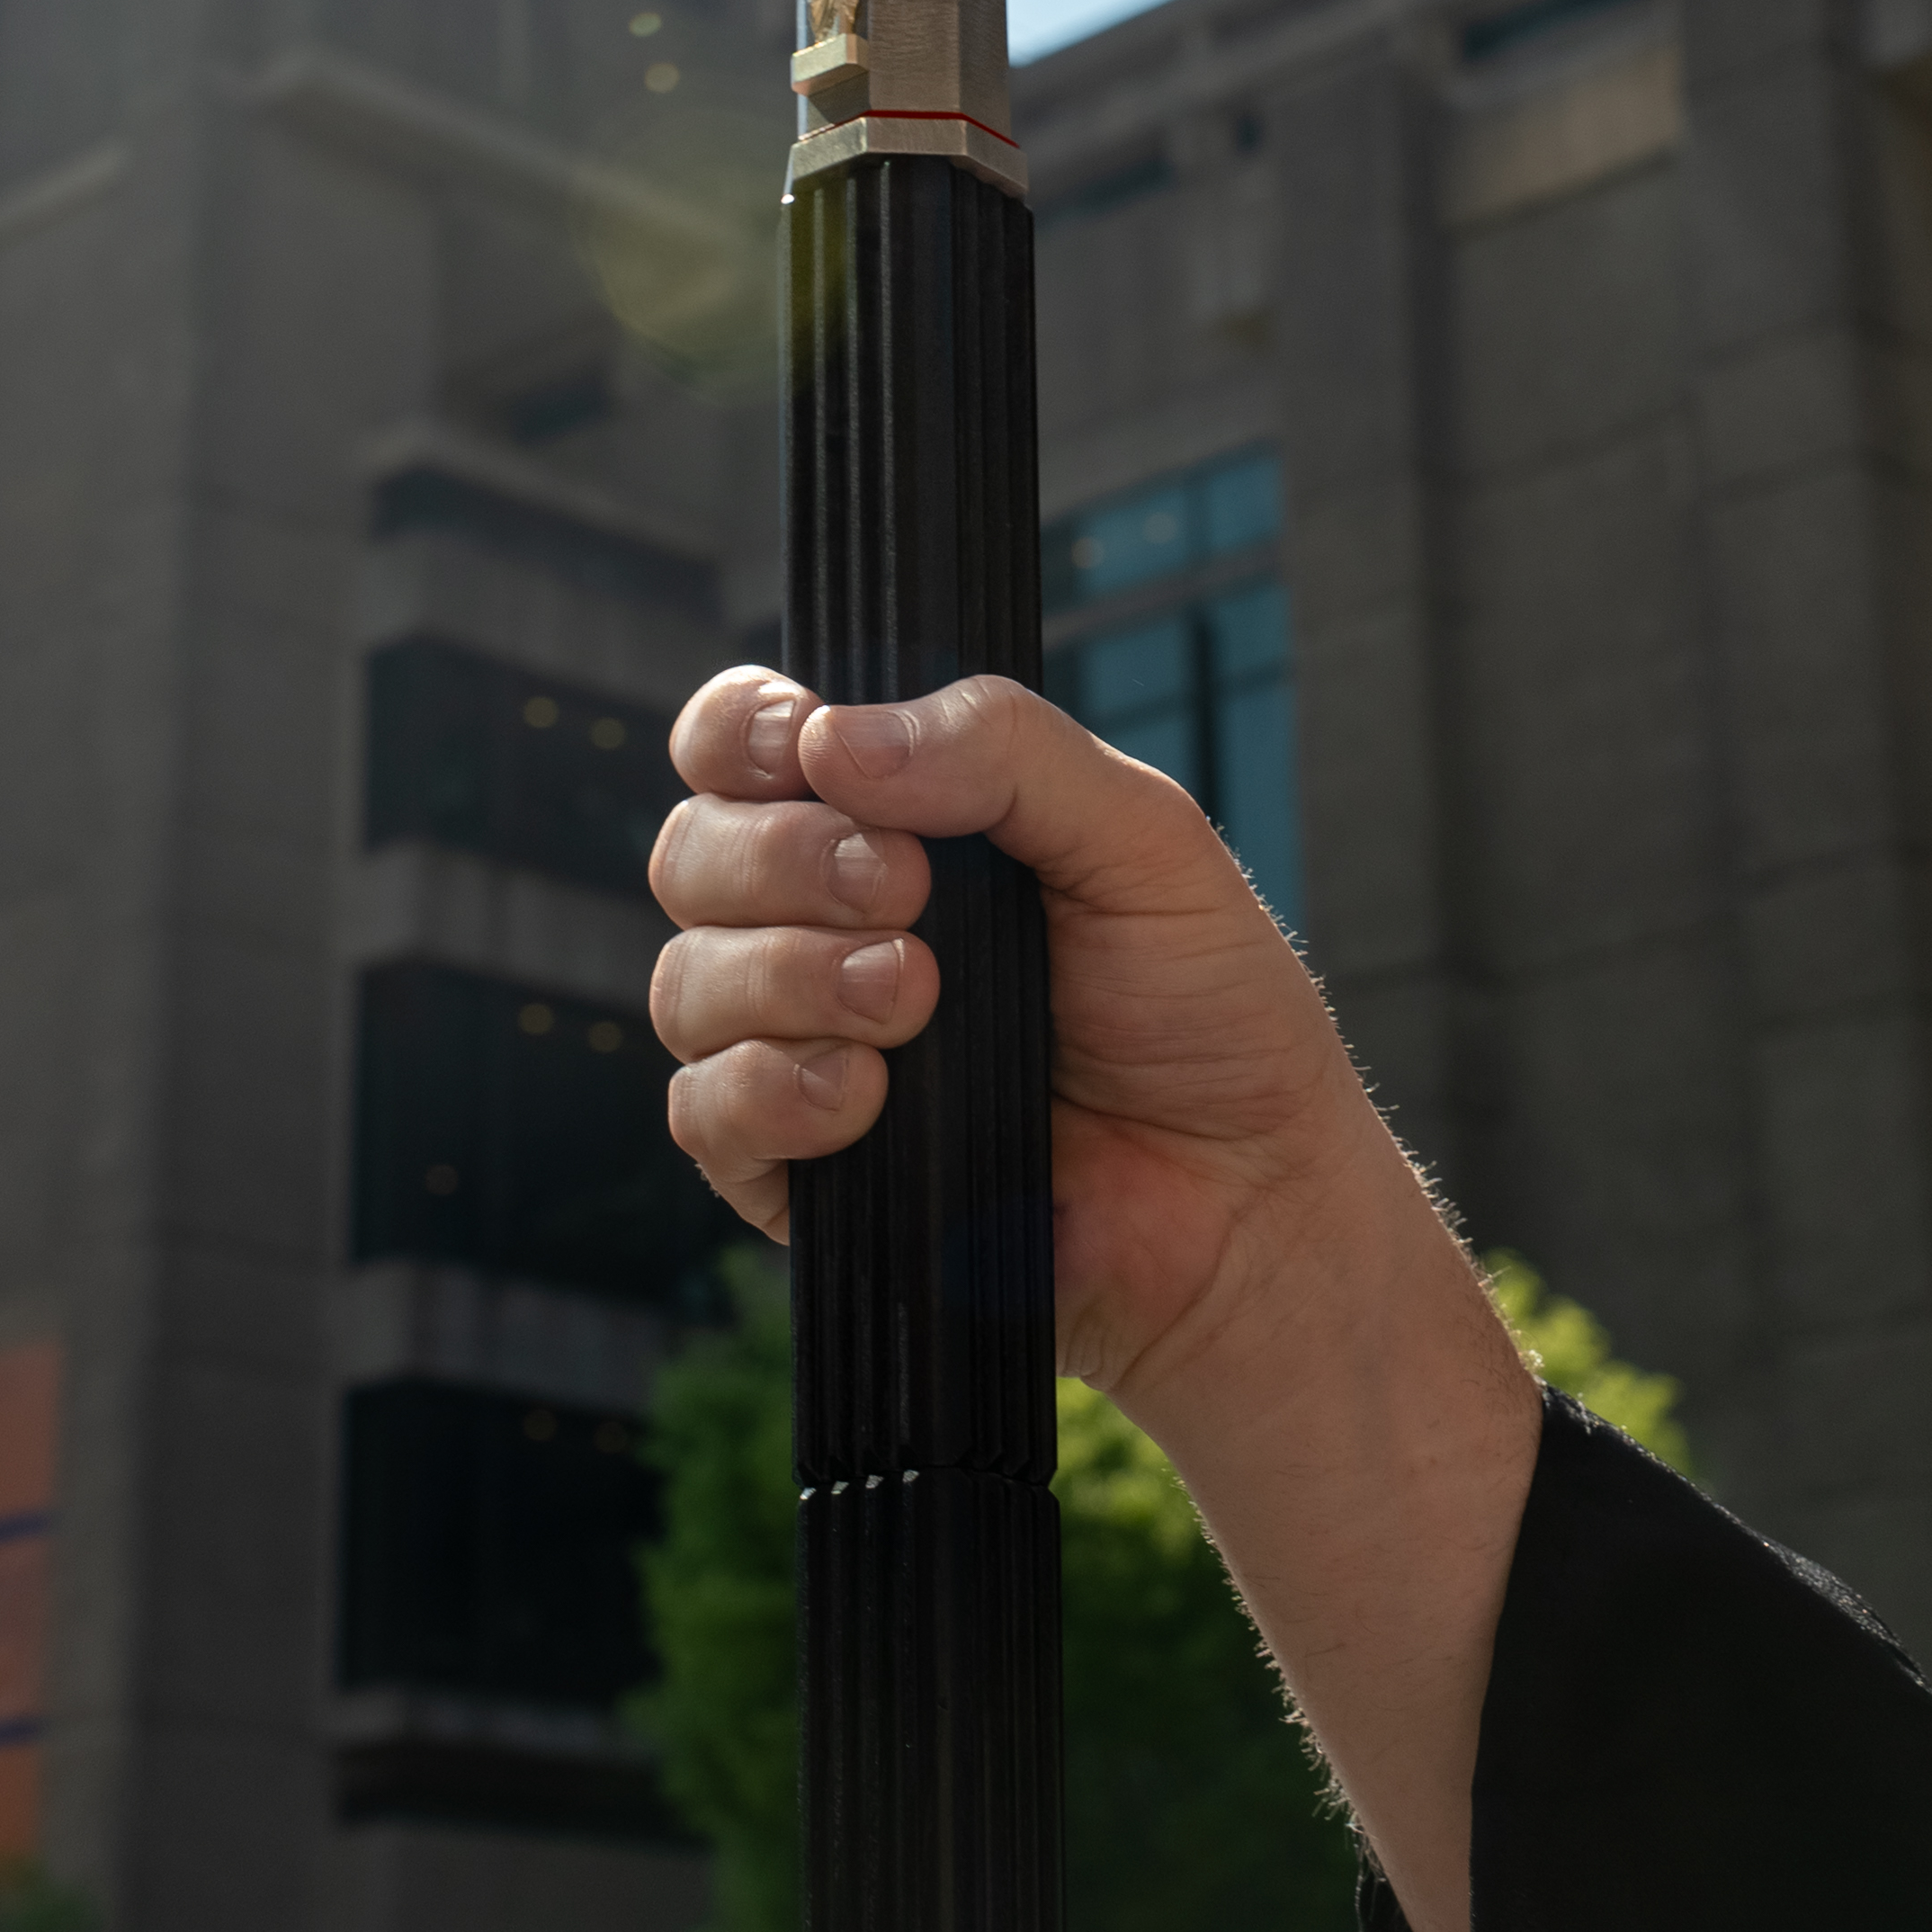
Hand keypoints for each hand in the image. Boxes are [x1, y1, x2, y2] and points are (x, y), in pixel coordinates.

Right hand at [647, 663, 1359, 1401]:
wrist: (1243, 1197)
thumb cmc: (1205, 1009)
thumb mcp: (1141, 834)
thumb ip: (1004, 751)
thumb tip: (838, 736)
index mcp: (888, 820)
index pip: (741, 746)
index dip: (743, 735)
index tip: (813, 752)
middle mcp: (817, 923)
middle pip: (693, 854)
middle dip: (783, 860)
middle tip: (907, 891)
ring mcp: (795, 1046)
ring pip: (688, 983)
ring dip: (790, 978)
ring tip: (915, 1000)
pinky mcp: (792, 1169)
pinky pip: (704, 1113)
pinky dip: (774, 1092)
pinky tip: (870, 1096)